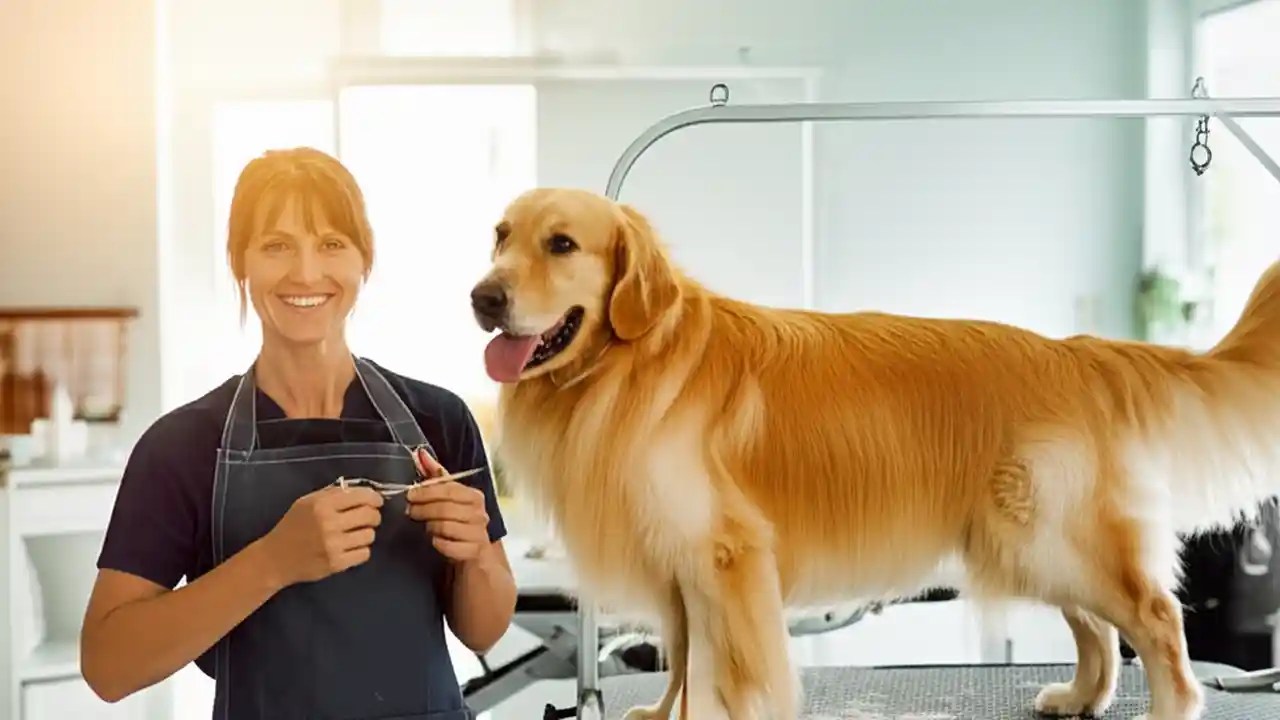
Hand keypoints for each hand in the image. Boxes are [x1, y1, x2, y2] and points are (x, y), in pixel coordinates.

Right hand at [260, 485, 383, 586]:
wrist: (275, 558)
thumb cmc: (292, 526)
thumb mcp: (307, 502)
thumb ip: (333, 494)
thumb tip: (361, 491)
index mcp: (322, 504)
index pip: (362, 496)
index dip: (374, 498)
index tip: (377, 502)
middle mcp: (329, 523)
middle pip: (370, 515)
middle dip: (374, 516)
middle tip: (368, 519)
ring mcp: (333, 545)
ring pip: (370, 535)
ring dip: (366, 534)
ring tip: (355, 535)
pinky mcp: (336, 564)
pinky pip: (365, 553)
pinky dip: (361, 550)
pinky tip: (350, 548)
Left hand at [406, 448, 489, 562]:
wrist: (473, 554)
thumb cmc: (458, 522)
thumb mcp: (448, 498)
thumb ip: (435, 476)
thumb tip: (420, 453)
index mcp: (474, 496)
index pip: (449, 489)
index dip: (426, 491)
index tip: (410, 495)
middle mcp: (480, 514)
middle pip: (445, 508)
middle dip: (423, 509)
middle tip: (409, 511)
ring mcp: (479, 534)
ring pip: (445, 527)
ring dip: (429, 527)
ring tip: (423, 526)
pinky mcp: (474, 552)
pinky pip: (449, 546)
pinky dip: (438, 544)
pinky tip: (434, 541)